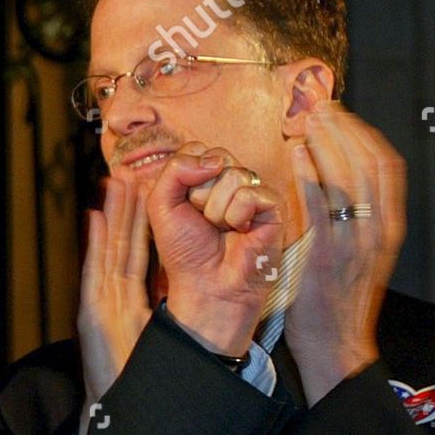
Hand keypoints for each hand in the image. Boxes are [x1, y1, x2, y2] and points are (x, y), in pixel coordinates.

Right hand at [77, 177, 152, 402]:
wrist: (121, 409)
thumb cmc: (134, 375)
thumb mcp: (147, 337)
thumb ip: (152, 309)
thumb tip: (167, 286)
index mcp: (125, 300)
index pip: (132, 252)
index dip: (135, 222)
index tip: (140, 192)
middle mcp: (111, 295)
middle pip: (120, 244)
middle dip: (123, 209)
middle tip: (126, 173)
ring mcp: (101, 302)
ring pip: (109, 250)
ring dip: (111, 216)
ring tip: (114, 184)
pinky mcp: (93, 313)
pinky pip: (97, 272)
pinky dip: (95, 246)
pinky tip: (95, 219)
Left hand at [147, 144, 283, 355]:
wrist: (206, 285)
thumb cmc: (185, 249)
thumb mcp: (161, 205)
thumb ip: (174, 169)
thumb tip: (213, 159)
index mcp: (205, 174)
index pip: (196, 149)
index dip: (185, 178)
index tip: (185, 207)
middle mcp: (231, 179)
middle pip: (217, 158)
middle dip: (200, 195)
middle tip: (205, 222)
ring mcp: (254, 191)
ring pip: (234, 175)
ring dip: (218, 210)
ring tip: (222, 230)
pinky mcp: (274, 207)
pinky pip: (251, 194)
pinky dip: (238, 217)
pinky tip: (241, 233)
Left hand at [286, 106, 405, 403]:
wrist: (337, 345)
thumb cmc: (341, 298)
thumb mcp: (359, 252)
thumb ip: (352, 217)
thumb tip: (335, 175)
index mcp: (389, 227)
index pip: (386, 166)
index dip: (364, 133)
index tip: (341, 114)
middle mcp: (378, 230)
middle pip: (369, 163)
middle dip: (346, 128)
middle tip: (320, 106)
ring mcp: (354, 242)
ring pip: (349, 178)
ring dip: (328, 143)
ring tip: (307, 121)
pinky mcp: (326, 254)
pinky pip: (321, 207)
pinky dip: (311, 175)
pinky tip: (297, 154)